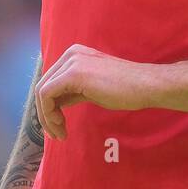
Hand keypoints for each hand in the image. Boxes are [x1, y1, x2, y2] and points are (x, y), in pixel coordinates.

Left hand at [35, 43, 156, 138]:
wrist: (145, 86)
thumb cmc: (125, 90)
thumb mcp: (92, 90)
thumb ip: (73, 92)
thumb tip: (55, 105)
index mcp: (75, 55)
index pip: (51, 81)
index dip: (49, 106)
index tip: (57, 126)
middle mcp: (70, 54)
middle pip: (43, 86)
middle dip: (45, 114)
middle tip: (55, 134)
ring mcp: (71, 62)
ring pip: (42, 92)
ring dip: (46, 117)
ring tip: (59, 133)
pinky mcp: (73, 74)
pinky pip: (47, 95)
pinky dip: (48, 113)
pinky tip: (61, 125)